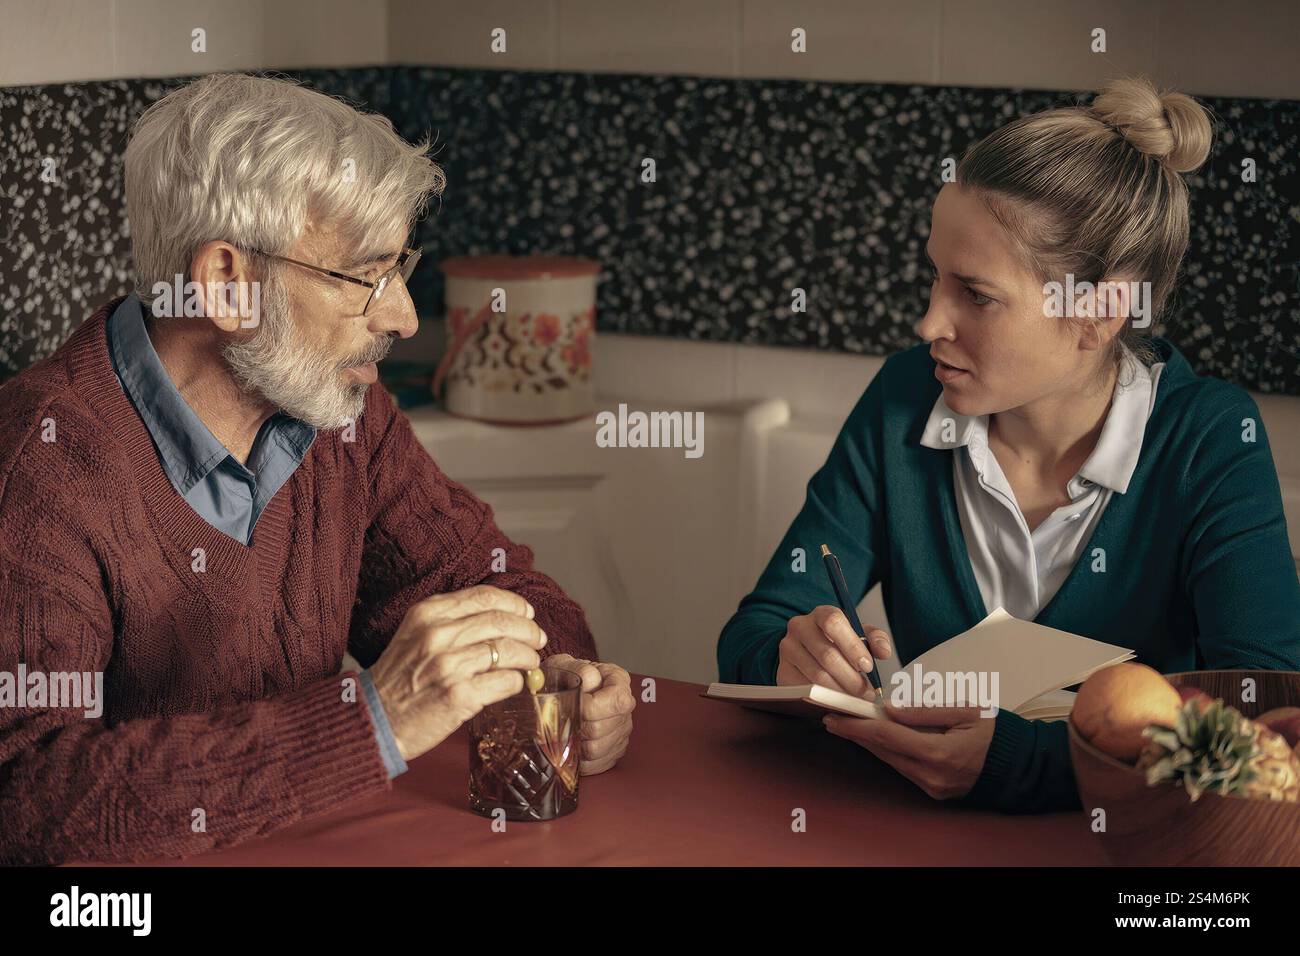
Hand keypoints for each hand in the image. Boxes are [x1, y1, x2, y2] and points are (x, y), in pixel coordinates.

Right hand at [369, 585, 547, 761]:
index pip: (485, 597)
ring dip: (528, 657)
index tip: (527, 613)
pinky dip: (517, 682)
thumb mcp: (416, 634)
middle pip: (503, 622)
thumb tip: (503, 616)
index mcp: (429, 614)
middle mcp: (439, 635)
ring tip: (530, 663)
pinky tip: (513, 684)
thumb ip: (452, 620)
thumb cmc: (399, 678)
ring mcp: (449, 666)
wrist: (375, 719)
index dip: (514, 603)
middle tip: (538, 640)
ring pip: (509, 650)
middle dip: (529, 631)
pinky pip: (506, 682)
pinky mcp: (460, 696)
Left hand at [545, 654, 634, 774]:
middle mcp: (625, 707)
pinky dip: (579, 759)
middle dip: (576, 726)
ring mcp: (621, 730)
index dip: (592, 707)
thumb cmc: (564, 677)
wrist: (561, 688)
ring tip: (564, 731)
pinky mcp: (613, 750)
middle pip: (601, 729)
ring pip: (596, 749)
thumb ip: (577, 670)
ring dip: (575, 743)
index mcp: (618, 681)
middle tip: (561, 718)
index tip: (573, 703)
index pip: (617, 701)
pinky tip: (570, 745)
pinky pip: (596, 764)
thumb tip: (590, 681)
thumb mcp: (565, 665)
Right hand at [776, 605, 892, 695]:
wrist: (807, 651)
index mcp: (820, 614)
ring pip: (817, 676)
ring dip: (841, 692)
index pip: (834, 622)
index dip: (852, 646)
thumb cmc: (837, 643)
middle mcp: (799, 627)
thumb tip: (884, 652)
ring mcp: (788, 650)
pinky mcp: (782, 671)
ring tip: (856, 699)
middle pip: (827, 654)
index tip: (867, 667)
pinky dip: (824, 699)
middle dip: (852, 678)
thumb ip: (875, 639)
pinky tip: (837, 701)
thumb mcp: (857, 635)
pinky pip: (805, 689)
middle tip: (868, 693)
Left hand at [823, 703, 995, 799]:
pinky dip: (889, 752)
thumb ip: (924, 711)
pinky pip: (904, 768)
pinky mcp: (934, 791)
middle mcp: (932, 776)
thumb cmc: (994, 733)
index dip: (857, 727)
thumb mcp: (963, 710)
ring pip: (891, 761)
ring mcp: (932, 787)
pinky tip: (879, 738)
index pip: (887, 737)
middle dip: (857, 735)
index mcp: (939, 753)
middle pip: (883, 752)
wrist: (1018, 765)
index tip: (836, 717)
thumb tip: (889, 709)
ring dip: (870, 743)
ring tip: (851, 724)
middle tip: (834, 718)